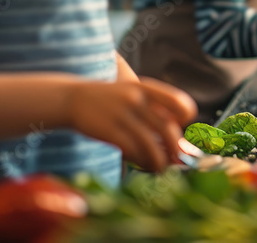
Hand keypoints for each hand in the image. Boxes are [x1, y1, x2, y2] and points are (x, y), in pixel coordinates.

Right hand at [68, 78, 196, 171]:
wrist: (71, 98)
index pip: (178, 102)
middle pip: (168, 129)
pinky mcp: (109, 131)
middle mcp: (136, 99)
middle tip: (176, 160)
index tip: (180, 127)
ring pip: (152, 145)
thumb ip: (152, 108)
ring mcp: (122, 114)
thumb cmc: (107, 100)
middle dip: (176, 149)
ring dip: (160, 162)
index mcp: (145, 87)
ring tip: (161, 169)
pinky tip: (143, 165)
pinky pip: (133, 151)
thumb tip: (176, 138)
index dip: (185, 118)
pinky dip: (142, 162)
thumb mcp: (131, 92)